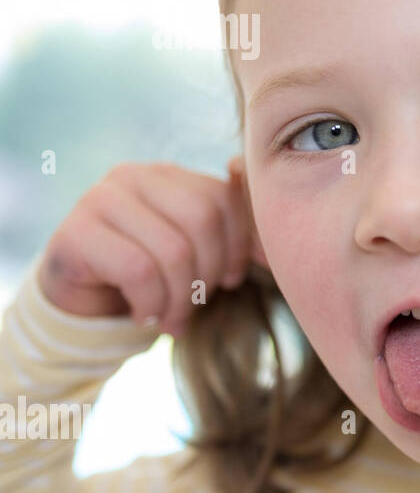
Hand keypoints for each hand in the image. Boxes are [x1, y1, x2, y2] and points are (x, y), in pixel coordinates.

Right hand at [36, 160, 255, 338]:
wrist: (83, 302)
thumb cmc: (152, 276)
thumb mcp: (198, 255)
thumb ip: (234, 242)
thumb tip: (272, 251)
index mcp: (170, 175)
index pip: (224, 198)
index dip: (239, 245)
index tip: (231, 280)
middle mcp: (134, 175)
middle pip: (202, 219)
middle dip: (210, 272)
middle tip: (201, 302)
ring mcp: (100, 198)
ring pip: (172, 249)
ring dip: (181, 297)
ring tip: (173, 318)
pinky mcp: (75, 231)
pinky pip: (137, 270)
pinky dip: (151, 302)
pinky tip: (145, 315)